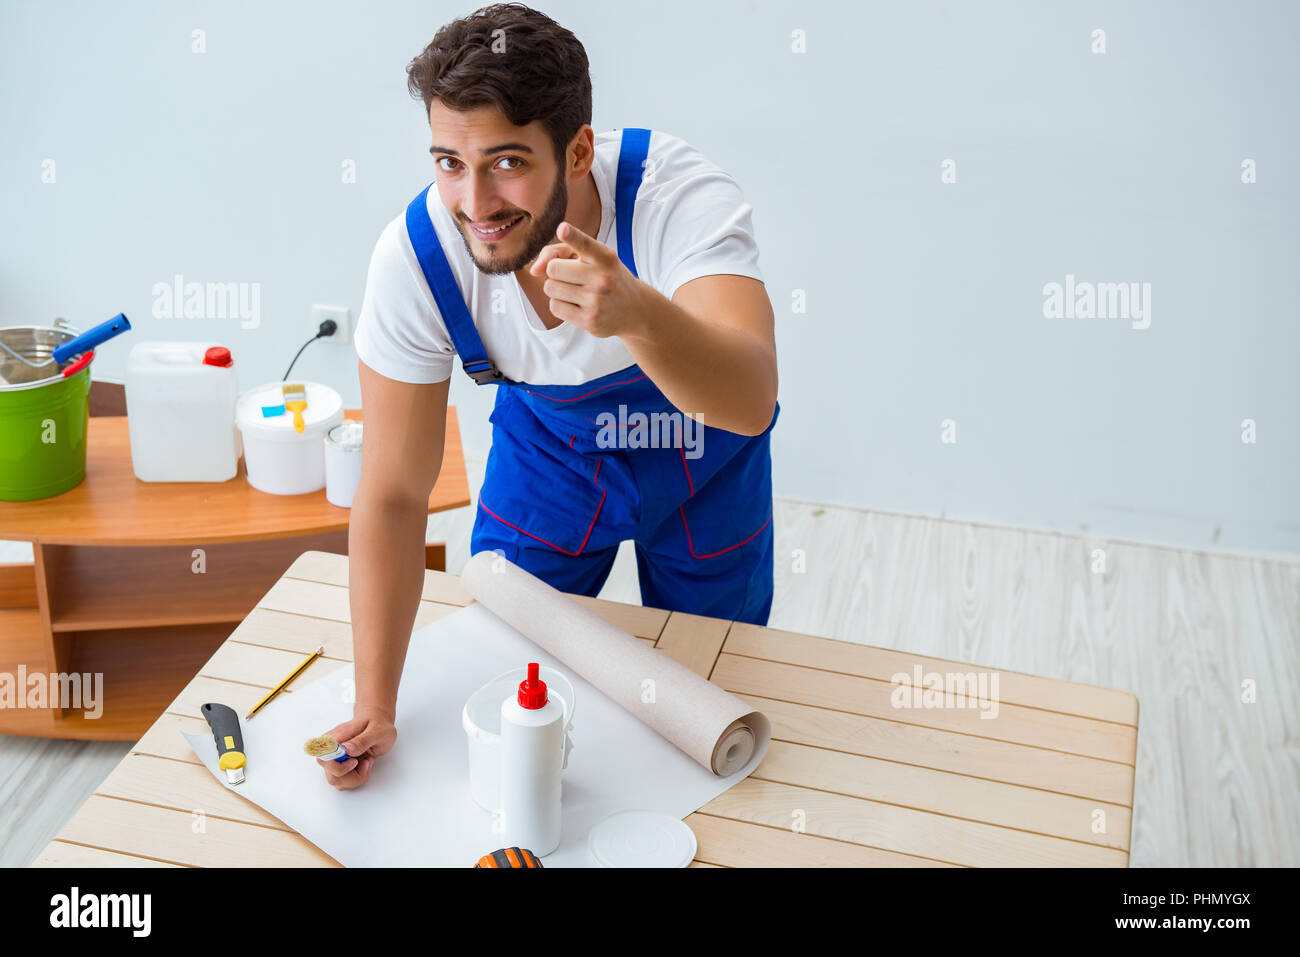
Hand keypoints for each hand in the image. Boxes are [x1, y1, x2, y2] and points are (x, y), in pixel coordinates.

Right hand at [318, 705, 395, 789]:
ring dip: (355, 777)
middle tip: (366, 762)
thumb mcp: (376, 731)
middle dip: (351, 776)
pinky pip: (343, 781)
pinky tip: (364, 764)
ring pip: (336, 781)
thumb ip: (362, 740)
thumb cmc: (377, 724)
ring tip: (367, 762)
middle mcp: (331, 749)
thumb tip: (346, 748)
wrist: (377, 722)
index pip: (324, 758)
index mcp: (336, 737)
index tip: (355, 761)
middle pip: (331, 775)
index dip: (338, 766)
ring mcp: (334, 758)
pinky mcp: (340, 765)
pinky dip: (356, 777)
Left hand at [527, 221, 645, 337]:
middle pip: (553, 268)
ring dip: (557, 288)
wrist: (636, 310)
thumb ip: (560, 252)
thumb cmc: (607, 277)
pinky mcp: (589, 321)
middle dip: (555, 271)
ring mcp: (596, 301)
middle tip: (572, 276)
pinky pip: (555, 307)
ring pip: (550, 288)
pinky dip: (560, 304)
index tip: (563, 228)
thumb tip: (533, 270)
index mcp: (605, 257)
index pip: (585, 244)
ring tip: (576, 290)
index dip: (572, 236)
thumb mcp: (594, 258)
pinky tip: (577, 304)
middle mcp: (602, 278)